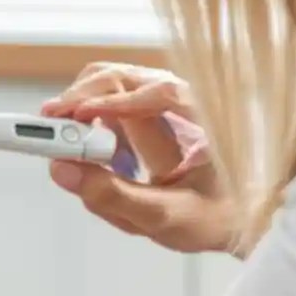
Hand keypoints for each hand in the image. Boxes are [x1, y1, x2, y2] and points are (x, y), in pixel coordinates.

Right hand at [41, 62, 238, 254]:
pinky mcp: (148, 111)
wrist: (243, 220)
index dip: (112, 102)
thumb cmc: (215, 218)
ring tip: (72, 143)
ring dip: (83, 108)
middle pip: (121, 76)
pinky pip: (110, 101)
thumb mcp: (165, 218)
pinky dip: (91, 119)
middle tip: (52, 125)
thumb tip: (62, 169)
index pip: (158, 92)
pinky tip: (95, 150)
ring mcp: (163, 102)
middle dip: (82, 97)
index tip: (76, 119)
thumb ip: (113, 197)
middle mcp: (181, 100)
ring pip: (110, 83)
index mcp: (202, 119)